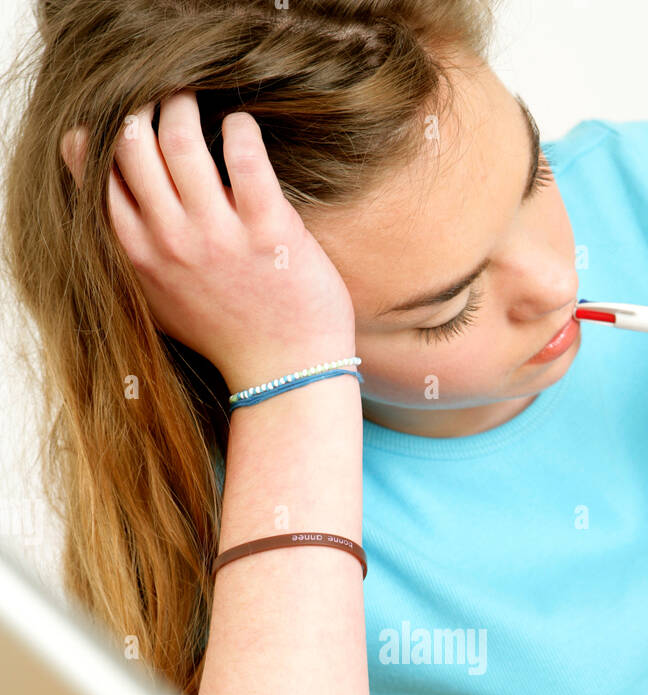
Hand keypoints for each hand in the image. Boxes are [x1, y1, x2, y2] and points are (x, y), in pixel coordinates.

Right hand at [60, 92, 356, 392]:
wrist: (284, 374)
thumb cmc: (225, 333)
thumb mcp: (160, 299)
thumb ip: (130, 250)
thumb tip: (102, 194)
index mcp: (138, 256)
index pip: (95, 174)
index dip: (100, 132)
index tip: (121, 119)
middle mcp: (170, 243)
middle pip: (129, 143)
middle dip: (140, 106)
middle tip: (163, 99)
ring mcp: (218, 237)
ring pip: (180, 138)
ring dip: (183, 104)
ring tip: (195, 100)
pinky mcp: (268, 231)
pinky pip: (246, 157)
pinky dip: (240, 128)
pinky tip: (242, 128)